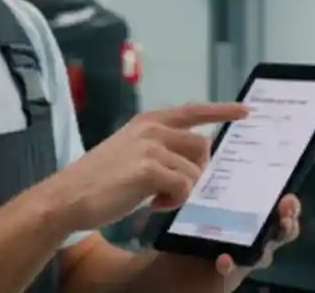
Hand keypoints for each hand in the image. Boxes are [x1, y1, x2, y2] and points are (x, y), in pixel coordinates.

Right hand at [39, 102, 249, 231]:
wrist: (69, 196)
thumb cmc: (100, 180)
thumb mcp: (132, 152)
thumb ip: (160, 149)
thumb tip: (193, 162)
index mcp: (148, 121)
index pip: (193, 111)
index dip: (221, 111)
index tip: (245, 111)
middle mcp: (151, 128)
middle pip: (202, 146)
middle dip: (199, 171)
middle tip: (178, 188)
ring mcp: (150, 146)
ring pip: (194, 171)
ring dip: (182, 191)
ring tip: (158, 198)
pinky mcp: (148, 169)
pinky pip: (183, 187)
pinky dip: (173, 201)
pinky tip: (154, 203)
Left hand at [144, 128, 314, 291]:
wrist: (178, 256)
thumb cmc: (201, 216)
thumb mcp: (211, 180)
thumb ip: (224, 156)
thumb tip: (239, 112)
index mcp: (259, 200)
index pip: (289, 179)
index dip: (314, 156)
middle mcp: (261, 226)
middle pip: (286, 218)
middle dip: (291, 210)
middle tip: (286, 201)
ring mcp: (249, 249)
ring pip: (268, 246)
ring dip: (272, 237)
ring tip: (271, 227)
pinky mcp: (229, 267)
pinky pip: (232, 267)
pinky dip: (230, 263)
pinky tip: (223, 259)